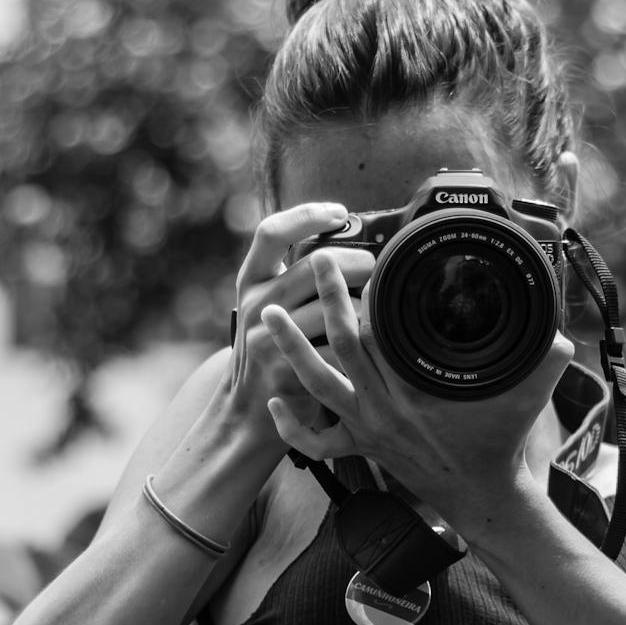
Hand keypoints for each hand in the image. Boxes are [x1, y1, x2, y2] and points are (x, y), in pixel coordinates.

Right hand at [223, 204, 374, 443]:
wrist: (246, 411)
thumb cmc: (270, 348)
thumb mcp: (268, 304)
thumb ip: (294, 275)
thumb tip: (344, 236)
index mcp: (250, 280)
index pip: (271, 231)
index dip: (306, 215)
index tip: (339, 214)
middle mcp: (254, 305)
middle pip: (313, 266)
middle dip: (355, 262)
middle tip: (376, 268)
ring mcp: (266, 340)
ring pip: (331, 309)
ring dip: (364, 307)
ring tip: (379, 308)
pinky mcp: (286, 371)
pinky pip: (336, 350)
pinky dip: (361, 345)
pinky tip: (376, 344)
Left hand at [260, 248, 574, 527]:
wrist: (482, 497)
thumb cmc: (500, 443)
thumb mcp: (527, 395)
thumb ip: (544, 359)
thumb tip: (560, 331)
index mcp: (418, 391)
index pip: (382, 334)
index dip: (369, 297)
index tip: (365, 264)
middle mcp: (384, 408)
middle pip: (341, 347)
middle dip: (325, 300)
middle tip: (314, 260)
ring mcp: (367, 430)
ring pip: (315, 386)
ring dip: (289, 349)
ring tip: (266, 314)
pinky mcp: (361, 449)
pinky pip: (316, 443)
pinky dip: (292, 427)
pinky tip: (274, 403)